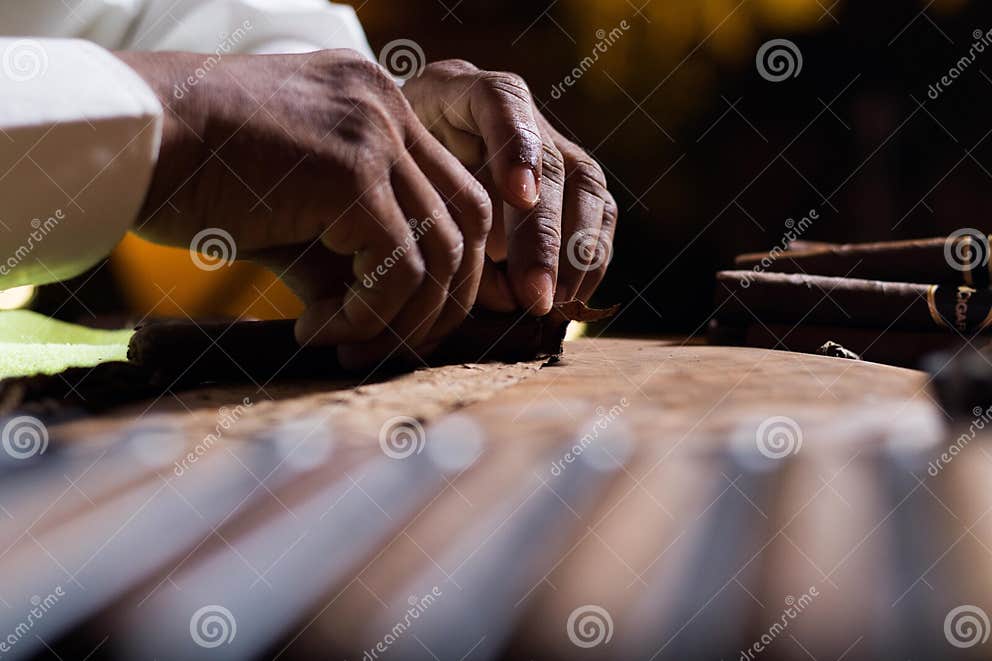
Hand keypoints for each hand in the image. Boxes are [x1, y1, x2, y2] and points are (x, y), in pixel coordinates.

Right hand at [116, 49, 492, 368]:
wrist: (128, 141)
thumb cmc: (198, 177)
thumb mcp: (296, 213)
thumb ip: (355, 252)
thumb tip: (394, 321)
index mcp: (380, 106)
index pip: (455, 194)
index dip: (447, 270)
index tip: (401, 323)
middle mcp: (388, 108)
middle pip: (468, 221)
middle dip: (444, 301)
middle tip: (390, 348)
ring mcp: (374, 134)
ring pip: (441, 251)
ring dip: (401, 319)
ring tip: (344, 347)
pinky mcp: (350, 173)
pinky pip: (397, 268)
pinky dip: (368, 316)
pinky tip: (312, 329)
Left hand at [401, 60, 617, 312]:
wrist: (403, 161)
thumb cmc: (391, 177)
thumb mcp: (399, 193)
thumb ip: (447, 232)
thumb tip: (507, 296)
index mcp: (456, 91)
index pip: (499, 98)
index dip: (516, 146)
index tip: (521, 197)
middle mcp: (513, 110)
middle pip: (550, 159)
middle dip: (545, 234)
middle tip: (536, 294)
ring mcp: (549, 139)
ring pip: (586, 185)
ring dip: (576, 252)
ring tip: (555, 302)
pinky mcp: (570, 178)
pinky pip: (599, 212)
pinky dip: (590, 258)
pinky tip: (570, 298)